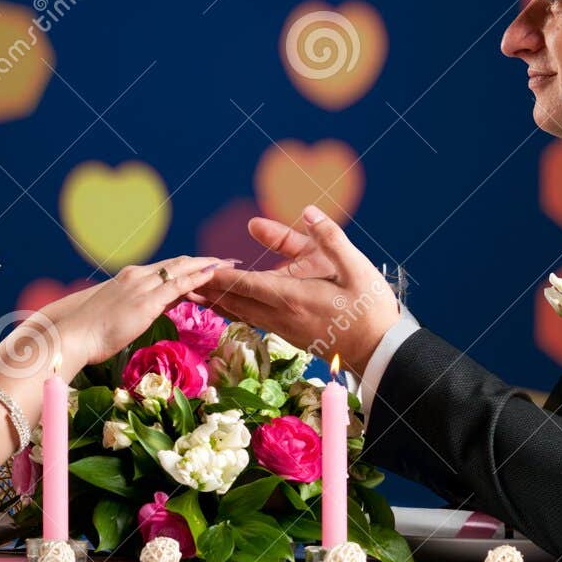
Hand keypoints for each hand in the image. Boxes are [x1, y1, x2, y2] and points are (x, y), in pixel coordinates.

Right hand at [46, 256, 226, 369]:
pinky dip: (198, 276)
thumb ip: (143, 305)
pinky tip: (214, 274)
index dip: (188, 265)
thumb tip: (165, 304)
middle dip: (203, 261)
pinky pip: (178, 284)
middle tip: (226, 261)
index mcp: (129, 278)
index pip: (166, 268)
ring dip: (207, 265)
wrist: (74, 336)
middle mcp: (137, 275)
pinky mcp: (146, 301)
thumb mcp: (120, 314)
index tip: (207, 265)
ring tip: (228, 264)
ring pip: (181, 269)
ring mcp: (141, 286)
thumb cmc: (90, 333)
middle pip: (177, 263)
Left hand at [194, 206, 398, 372]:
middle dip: (208, 289)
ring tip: (192, 292)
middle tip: (180, 279)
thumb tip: (307, 211)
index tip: (200, 266)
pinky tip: (225, 306)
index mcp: (294, 297)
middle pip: (235, 302)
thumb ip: (329, 238)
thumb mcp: (354, 267)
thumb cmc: (369, 307)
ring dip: (217, 301)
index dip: (222, 275)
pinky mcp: (288, 335)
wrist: (381, 350)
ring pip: (241, 313)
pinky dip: (234, 310)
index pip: (247, 284)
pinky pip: (253, 319)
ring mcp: (283, 329)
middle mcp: (281, 316)